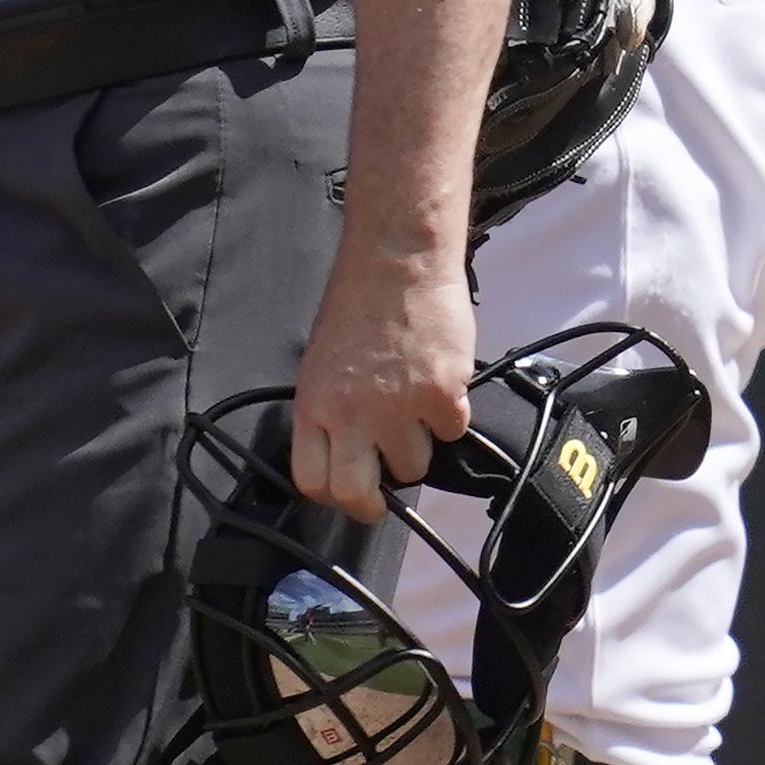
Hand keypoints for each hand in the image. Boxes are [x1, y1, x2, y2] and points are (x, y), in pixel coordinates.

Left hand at [291, 253, 475, 521]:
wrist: (397, 260)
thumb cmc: (355, 303)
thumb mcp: (321, 361)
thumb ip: (330, 409)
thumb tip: (346, 453)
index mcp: (313, 403)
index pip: (312, 481)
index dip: (333, 495)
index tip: (348, 491)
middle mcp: (351, 414)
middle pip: (357, 495)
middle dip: (373, 503)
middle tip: (386, 488)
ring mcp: (398, 408)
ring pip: (414, 467)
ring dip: (418, 444)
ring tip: (415, 405)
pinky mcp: (442, 396)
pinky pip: (452, 432)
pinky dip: (451, 414)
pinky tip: (441, 382)